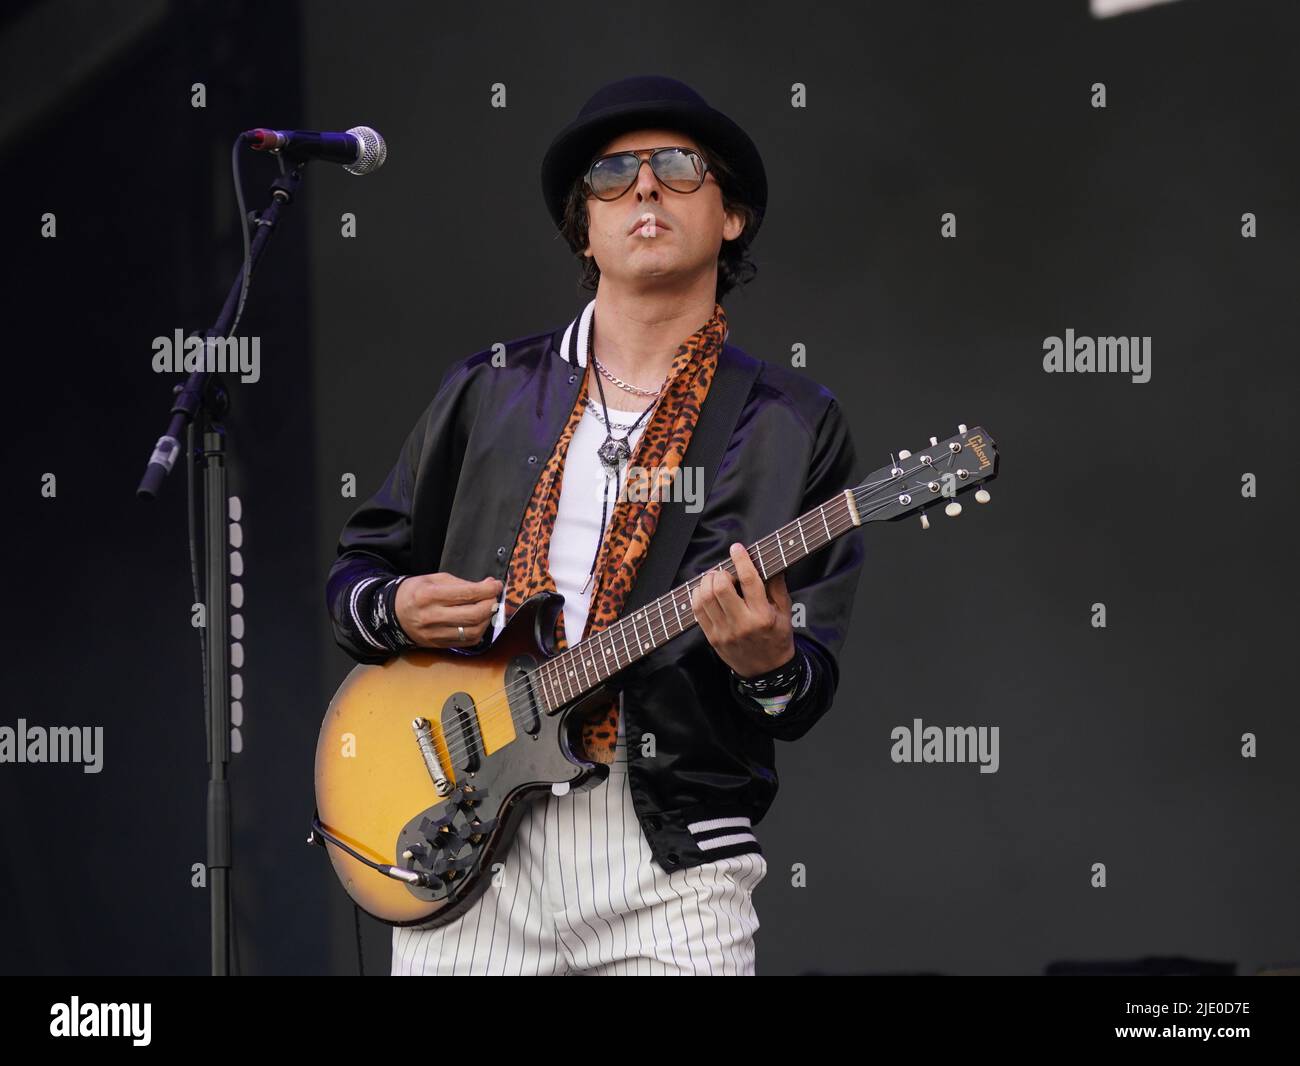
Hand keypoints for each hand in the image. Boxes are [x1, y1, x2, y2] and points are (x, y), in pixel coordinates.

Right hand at [395, 572, 502, 647]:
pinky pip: (467, 642)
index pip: (467, 593)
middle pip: (472, 614)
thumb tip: (487, 585)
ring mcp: (436, 633)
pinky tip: (480, 622)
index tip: (496, 584)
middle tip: (494, 596)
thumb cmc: (414, 593)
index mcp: (430, 595)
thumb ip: (461, 583)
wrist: (392, 615)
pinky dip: (479, 632)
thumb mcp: (433, 579)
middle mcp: (432, 616)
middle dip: (490, 604)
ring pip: (472, 631)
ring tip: (488, 609)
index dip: (487, 589)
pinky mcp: (439, 644)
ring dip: (487, 620)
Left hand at [690, 542, 795, 678]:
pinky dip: (698, 596)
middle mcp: (741, 624)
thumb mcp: (785, 613)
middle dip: (720, 573)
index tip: (737, 549)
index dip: (741, 560)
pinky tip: (706, 592)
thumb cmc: (777, 639)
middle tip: (726, 572)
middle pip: (720, 588)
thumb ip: (777, 587)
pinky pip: (697, 611)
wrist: (767, 672)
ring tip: (715, 580)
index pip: (748, 581)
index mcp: (762, 616)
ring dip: (707, 582)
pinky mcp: (712, 638)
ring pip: (705, 598)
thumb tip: (771, 562)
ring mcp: (723, 632)